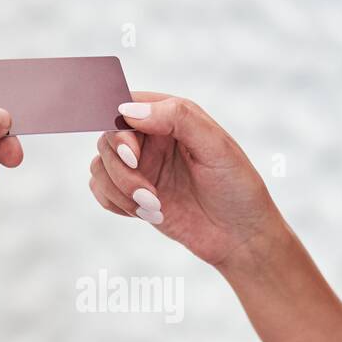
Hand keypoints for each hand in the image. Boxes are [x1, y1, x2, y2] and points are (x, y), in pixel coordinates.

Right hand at [87, 92, 284, 272]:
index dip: (120, 128)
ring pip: (101, 166)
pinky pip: (101, 190)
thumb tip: (128, 110)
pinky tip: (146, 214)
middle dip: (122, 169)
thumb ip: (177, 117)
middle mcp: (152, 139)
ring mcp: (141, 167)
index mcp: (172, 118)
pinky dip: (116, 203)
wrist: (240, 236)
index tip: (133, 155)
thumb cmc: (237, 187)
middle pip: (108, 139)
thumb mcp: (216, 146)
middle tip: (148, 193)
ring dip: (120, 190)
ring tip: (154, 207)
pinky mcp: (133, 195)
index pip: (127, 105)